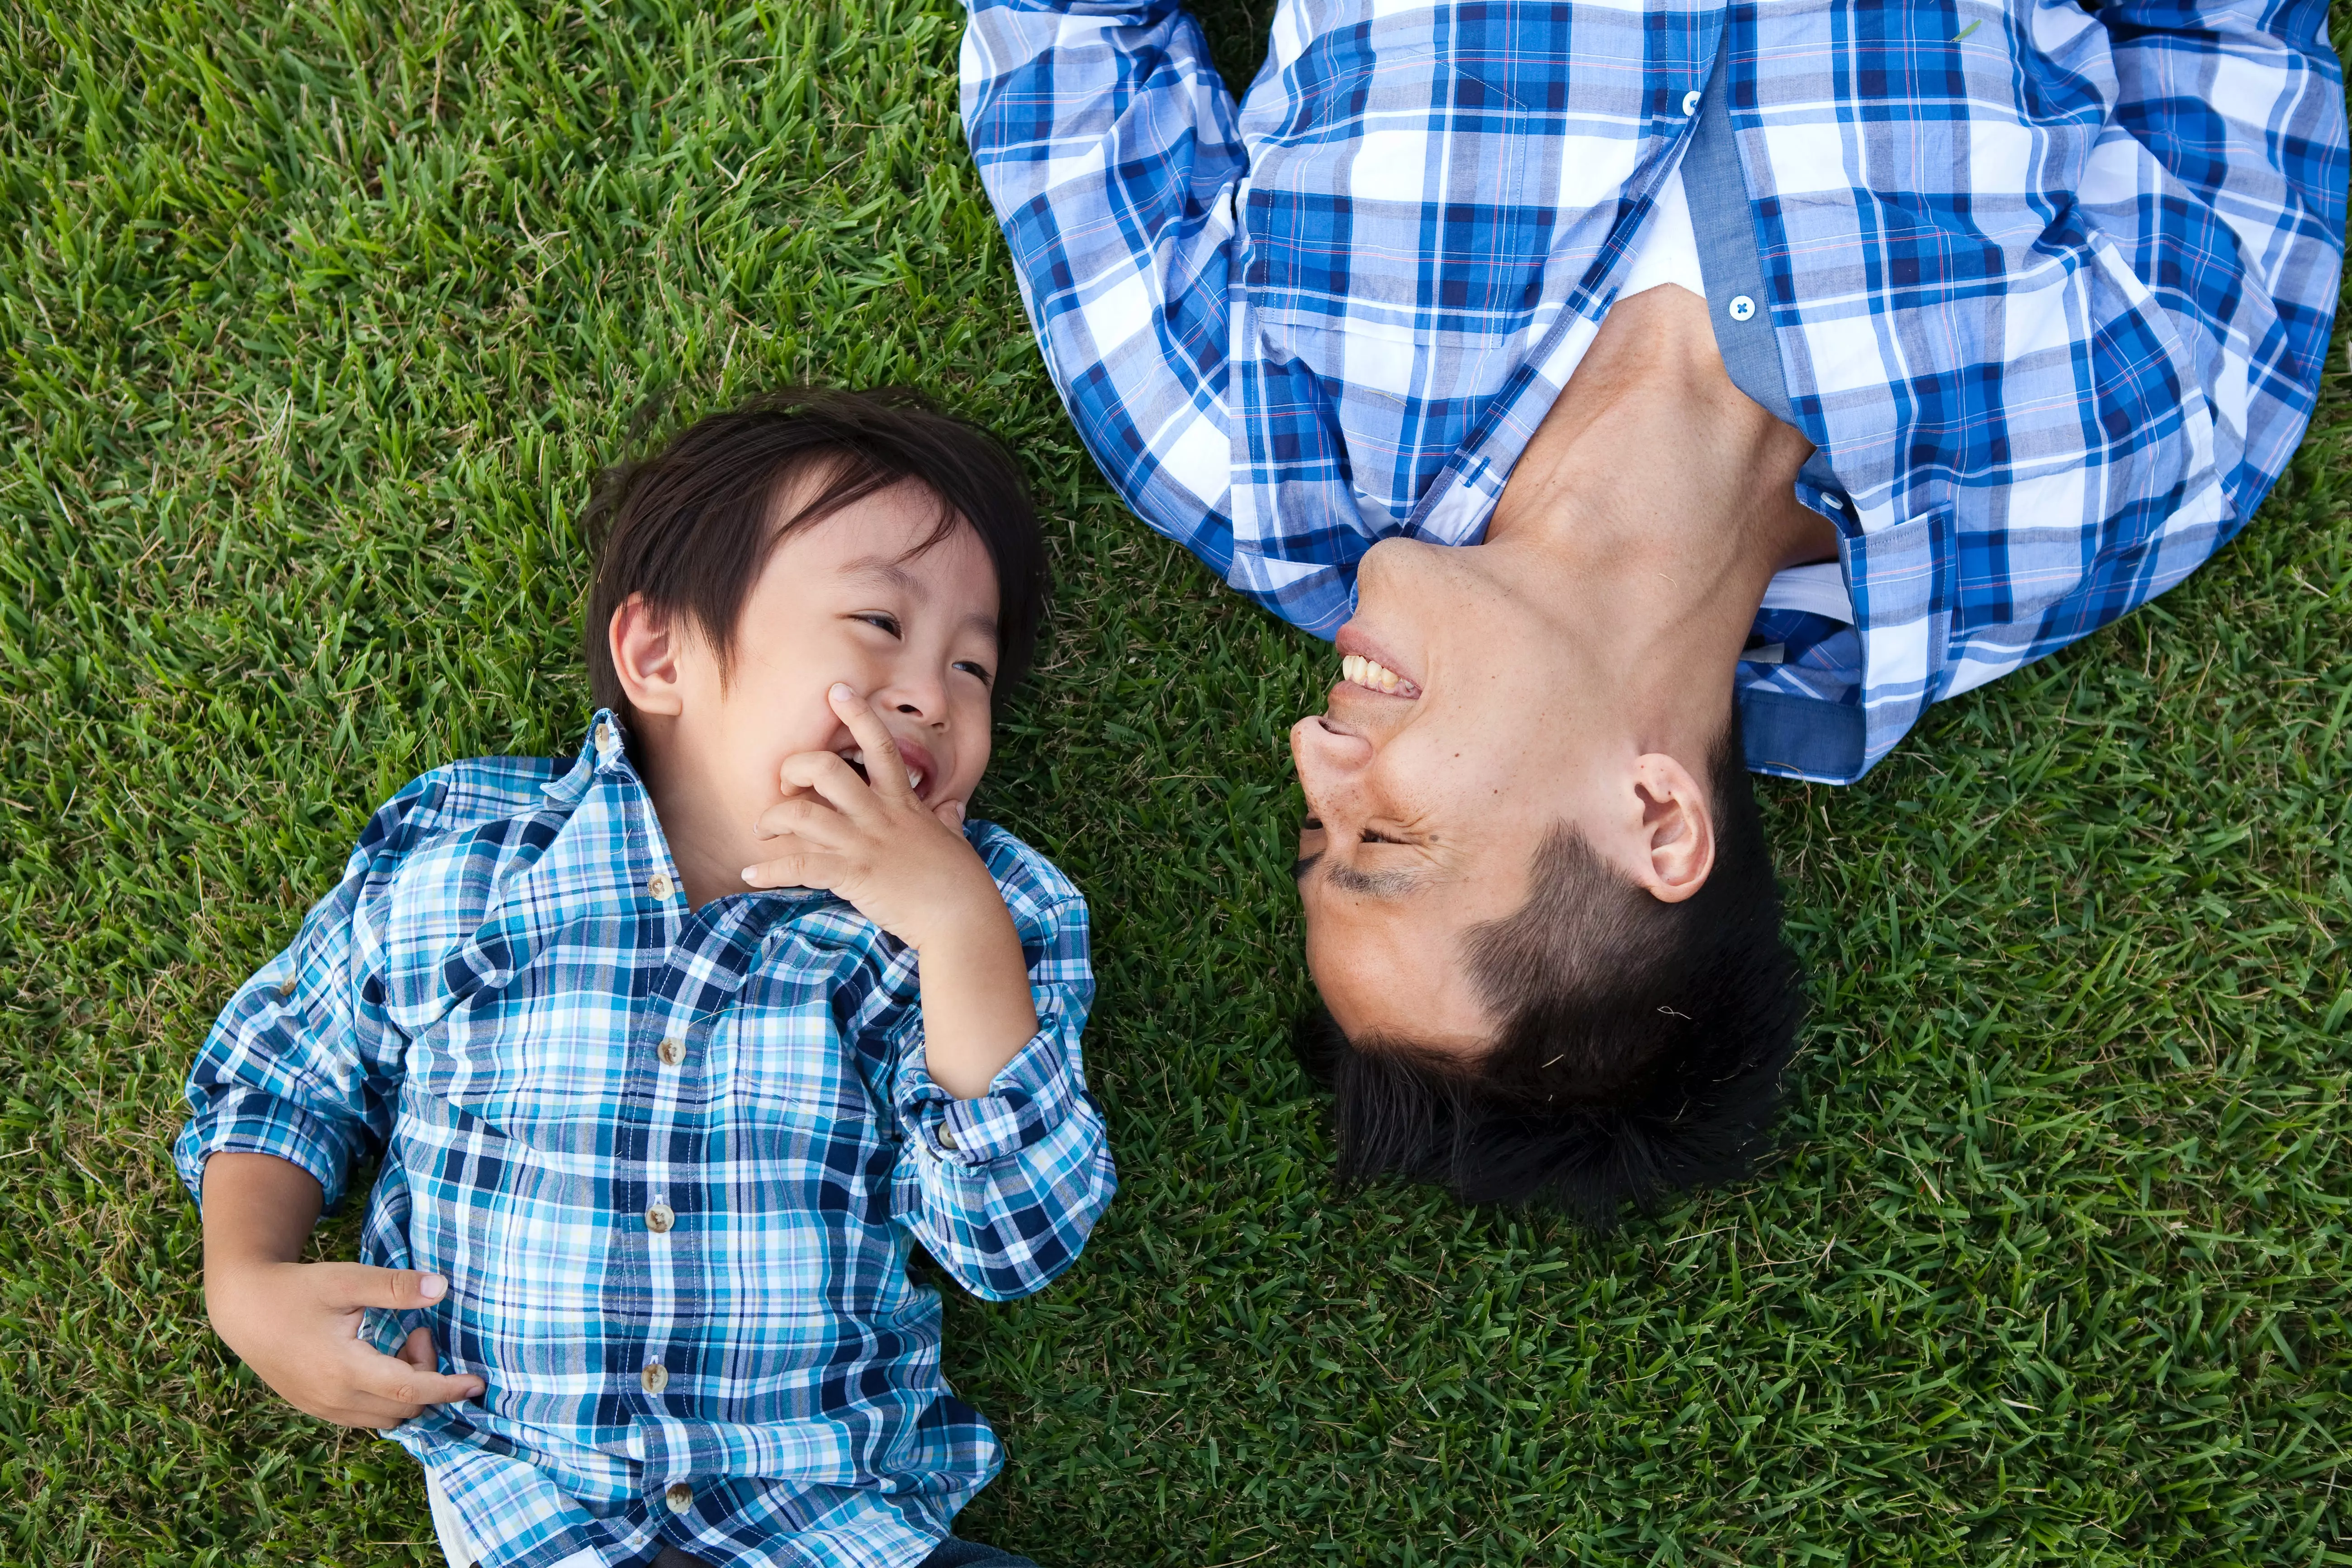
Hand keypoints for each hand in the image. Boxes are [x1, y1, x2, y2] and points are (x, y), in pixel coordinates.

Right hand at [205, 1259, 485, 1427]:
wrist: (244, 1309)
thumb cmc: (296, 1290)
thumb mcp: (347, 1280)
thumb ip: (395, 1287)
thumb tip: (442, 1287)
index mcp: (344, 1370)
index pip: (410, 1390)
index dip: (449, 1388)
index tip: (477, 1383)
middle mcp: (334, 1398)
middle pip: (404, 1407)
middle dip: (427, 1375)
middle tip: (416, 1331)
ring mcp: (323, 1408)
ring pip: (386, 1417)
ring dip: (407, 1389)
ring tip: (398, 1343)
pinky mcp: (315, 1407)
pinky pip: (366, 1417)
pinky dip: (387, 1397)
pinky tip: (382, 1362)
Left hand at [742, 684, 1005, 950]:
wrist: (962, 918)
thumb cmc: (962, 881)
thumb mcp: (955, 840)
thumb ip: (947, 820)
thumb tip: (953, 809)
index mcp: (903, 803)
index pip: (880, 745)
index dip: (858, 714)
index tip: (837, 691)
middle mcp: (879, 816)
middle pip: (826, 768)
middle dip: (794, 769)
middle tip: (783, 788)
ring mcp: (864, 844)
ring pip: (803, 814)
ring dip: (772, 819)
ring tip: (761, 831)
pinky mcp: (853, 876)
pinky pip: (799, 866)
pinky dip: (769, 871)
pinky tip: (751, 876)